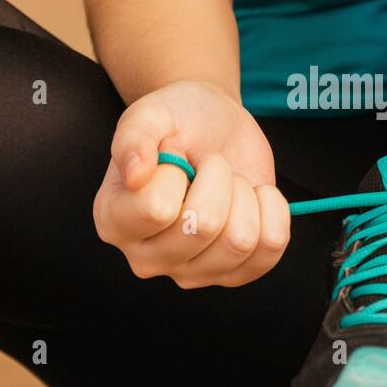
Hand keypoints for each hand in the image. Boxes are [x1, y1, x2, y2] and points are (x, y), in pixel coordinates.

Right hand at [92, 80, 289, 287]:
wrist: (214, 129)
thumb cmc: (176, 121)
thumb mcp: (150, 113)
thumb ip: (133, 137)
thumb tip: (136, 175)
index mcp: (114, 221)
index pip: (158, 209)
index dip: (177, 170)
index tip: (172, 151)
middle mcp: (147, 257)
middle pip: (203, 226)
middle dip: (218, 177)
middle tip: (207, 164)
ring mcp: (191, 273)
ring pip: (240, 241)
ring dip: (244, 194)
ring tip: (228, 181)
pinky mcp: (234, 274)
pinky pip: (270, 248)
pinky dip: (272, 210)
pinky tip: (252, 197)